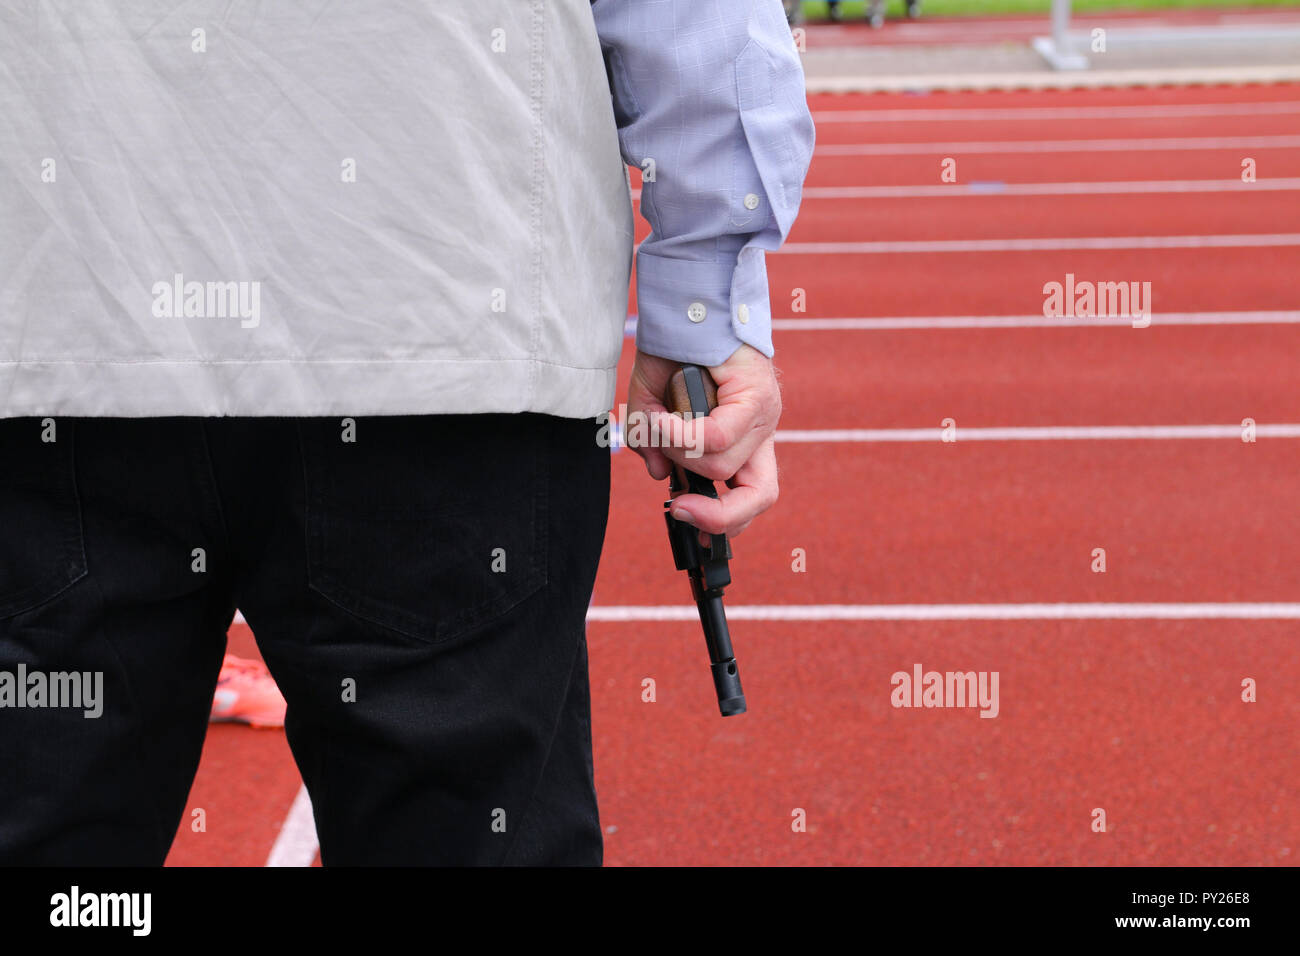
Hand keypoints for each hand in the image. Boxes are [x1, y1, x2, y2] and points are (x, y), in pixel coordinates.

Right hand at [625, 343, 780, 537]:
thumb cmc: (673, 346)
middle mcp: (763, 427)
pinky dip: (681, 435)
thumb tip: (658, 473)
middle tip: (679, 510)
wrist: (686, 295)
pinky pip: (717, 437)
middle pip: (757, 495)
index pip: (755, 493)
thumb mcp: (652, 402)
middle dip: (715, 513)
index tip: (695, 533)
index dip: (729, 521)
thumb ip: (652, 439)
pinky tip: (664, 418)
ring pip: (721, 465)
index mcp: (745, 435)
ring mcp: (765, 412)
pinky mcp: (757, 394)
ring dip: (678, 452)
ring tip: (657, 421)